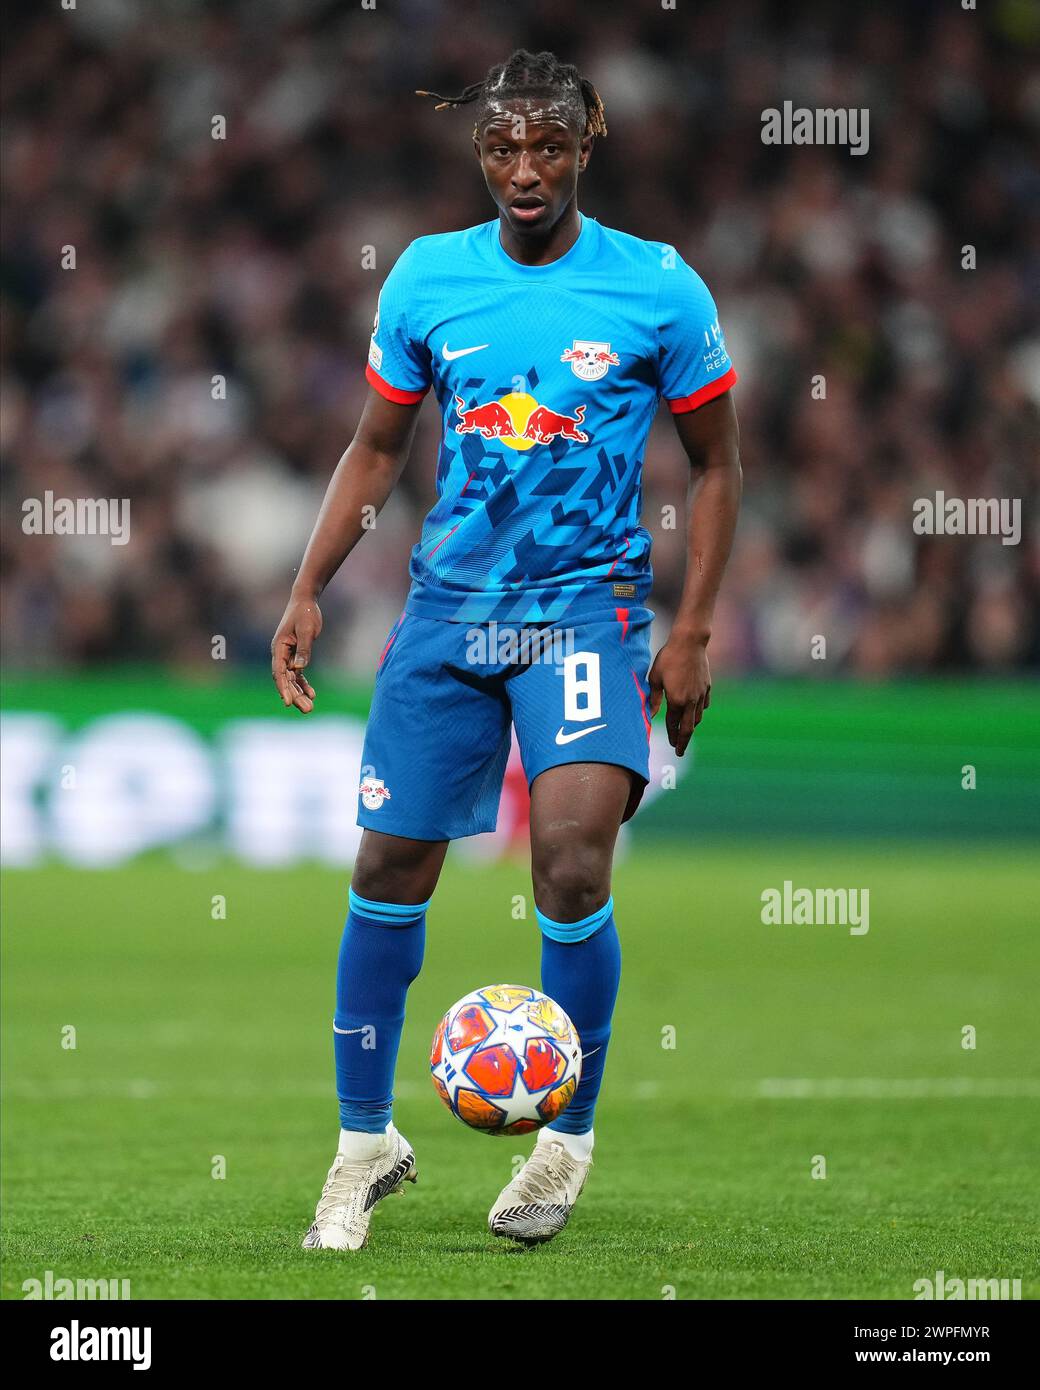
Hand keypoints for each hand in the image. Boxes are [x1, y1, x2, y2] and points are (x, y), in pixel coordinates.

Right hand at [271, 594, 321, 712]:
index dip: (283, 688)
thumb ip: (304, 649)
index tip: (288, 702)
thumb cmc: (305, 613)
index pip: (279, 672)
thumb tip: (299, 668)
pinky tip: (312, 694)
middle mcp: (280, 654)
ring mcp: (287, 656)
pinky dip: (303, 684)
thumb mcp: (307, 630)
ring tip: (309, 708)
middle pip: (285, 680)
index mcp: (279, 647)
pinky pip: (298, 674)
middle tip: (307, 709)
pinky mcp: (296, 655)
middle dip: (294, 695)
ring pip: (291, 679)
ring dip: (299, 693)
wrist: (305, 601)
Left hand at [647, 634, 710, 756]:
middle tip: (680, 751)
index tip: (672, 747)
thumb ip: (653, 698)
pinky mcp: (707, 687)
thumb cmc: (669, 658)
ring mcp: (701, 694)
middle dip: (683, 741)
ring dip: (691, 727)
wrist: (690, 642)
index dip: (671, 736)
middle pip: (688, 727)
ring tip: (686, 732)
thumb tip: (648, 715)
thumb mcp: (655, 678)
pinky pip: (704, 705)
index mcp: (677, 700)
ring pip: (698, 717)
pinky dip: (700, 711)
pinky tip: (696, 712)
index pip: (673, 724)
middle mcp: (691, 701)